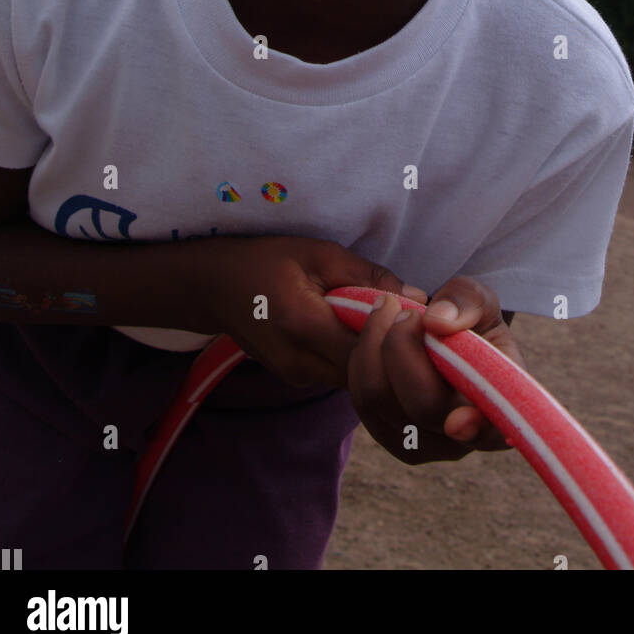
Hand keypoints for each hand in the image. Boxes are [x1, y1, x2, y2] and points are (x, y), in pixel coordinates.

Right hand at [194, 234, 421, 388]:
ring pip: (357, 378)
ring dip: (378, 357)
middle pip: (367, 371)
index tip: (418, 315)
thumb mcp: (320, 253)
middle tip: (416, 325)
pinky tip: (367, 335)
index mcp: (302, 325)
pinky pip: (341, 375)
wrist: (214, 286)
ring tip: (393, 327)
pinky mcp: (297, 380)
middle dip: (394, 351)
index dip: (399, 334)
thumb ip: (368, 276)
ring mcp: (296, 377)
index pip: (369, 347)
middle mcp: (299, 362)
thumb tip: (418, 298)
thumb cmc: (267, 260)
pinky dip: (358, 358)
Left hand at [346, 276, 526, 463]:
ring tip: (387, 310)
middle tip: (404, 310)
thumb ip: (467, 302)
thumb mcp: (478, 299)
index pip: (492, 430)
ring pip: (381, 402)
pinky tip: (375, 336)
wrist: (441, 337)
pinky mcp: (388, 437)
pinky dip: (360, 360)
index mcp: (501, 405)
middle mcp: (464, 438)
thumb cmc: (469, 320)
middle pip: (422, 406)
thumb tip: (438, 322)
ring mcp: (424, 445)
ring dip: (373, 345)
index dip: (477, 428)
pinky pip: (360, 401)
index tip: (456, 420)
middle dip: (402, 346)